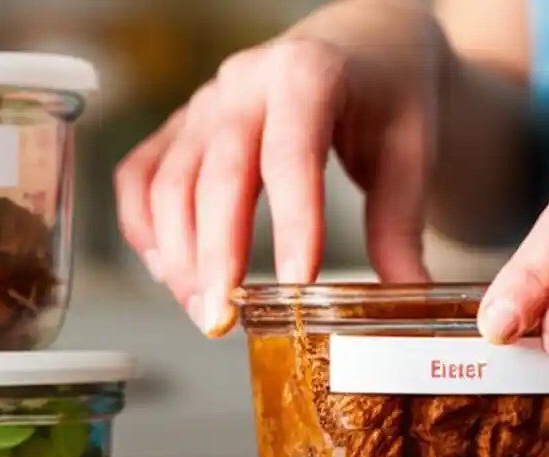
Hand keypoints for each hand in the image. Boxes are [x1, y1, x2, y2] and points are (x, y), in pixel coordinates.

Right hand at [115, 0, 447, 336]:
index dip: (292, 222)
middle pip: (216, 173)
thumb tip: (408, 300)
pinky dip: (144, 228)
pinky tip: (169, 273)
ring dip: (178, 254)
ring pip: (167, 181)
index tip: (297, 284)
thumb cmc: (385, 93)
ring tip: (205, 312)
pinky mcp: (180, 126)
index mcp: (308, 74)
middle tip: (225, 319)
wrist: (359, 44)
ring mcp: (203, 103)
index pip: (292, 154)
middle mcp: (244, 83)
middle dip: (215, 254)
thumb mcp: (409, 152)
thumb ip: (400, 227)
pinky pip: (140, 176)